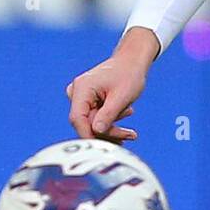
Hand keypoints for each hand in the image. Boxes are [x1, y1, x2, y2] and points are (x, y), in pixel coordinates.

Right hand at [66, 27, 158, 142]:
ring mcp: (81, 97)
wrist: (132, 62)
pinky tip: (126, 114)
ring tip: (131, 122)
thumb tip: (96, 132)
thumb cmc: (129, 74)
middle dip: (108, 132)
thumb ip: (108, 114)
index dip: (88, 135)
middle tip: (130, 135)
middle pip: (86, 123)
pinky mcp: (88, 101)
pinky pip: (96, 119)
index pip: (77, 118)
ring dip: (112, 128)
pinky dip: (111, 122)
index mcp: (82, 88)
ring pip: (92, 124)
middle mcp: (77, 92)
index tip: (103, 148)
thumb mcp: (122, 96)